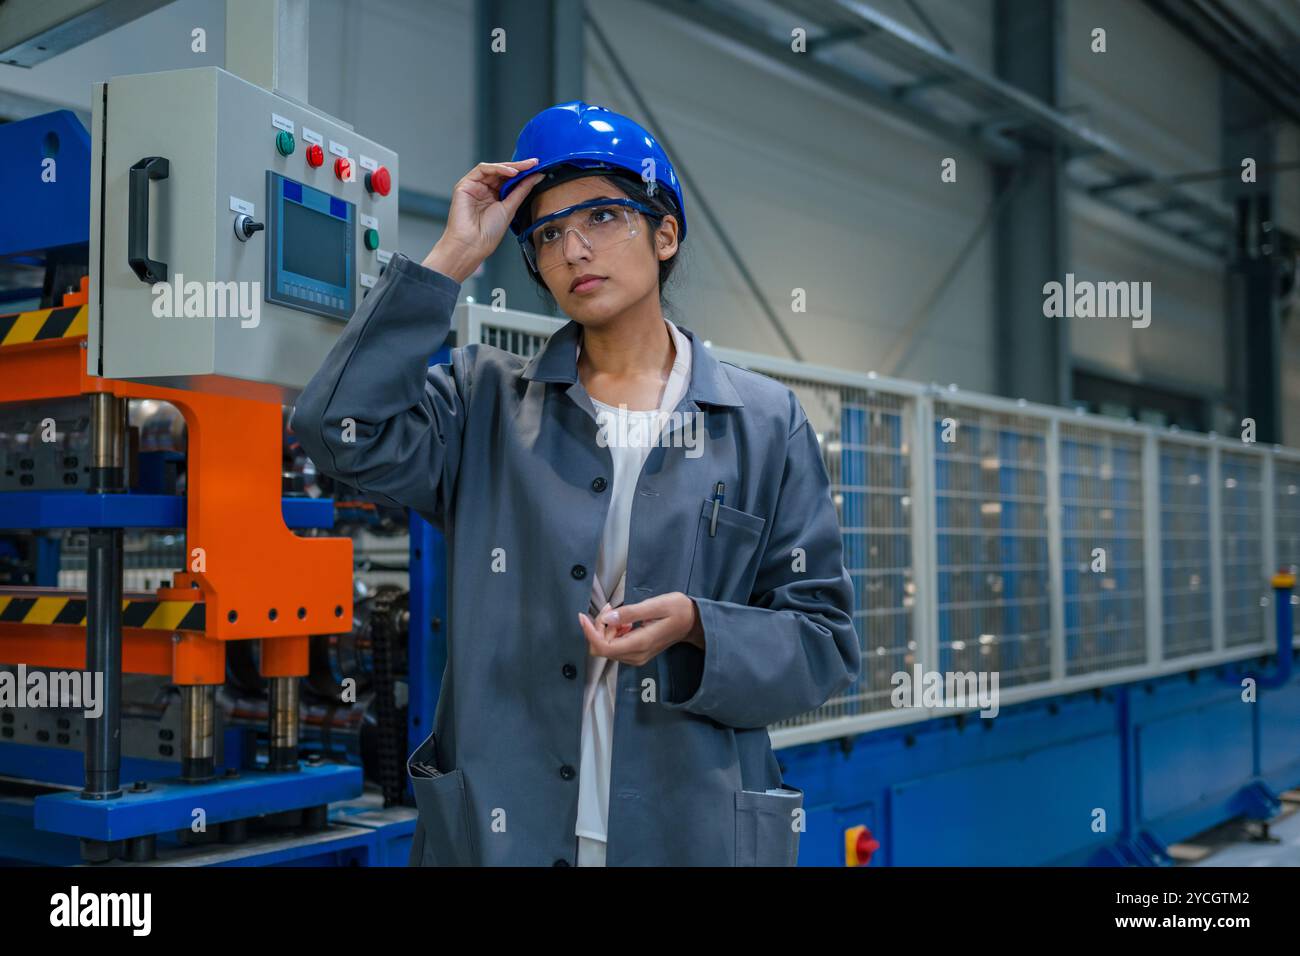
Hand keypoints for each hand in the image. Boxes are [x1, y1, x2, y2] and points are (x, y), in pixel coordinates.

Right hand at [422, 158, 543, 281]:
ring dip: (510, 166)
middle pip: (502, 172)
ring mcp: (474, 187)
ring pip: (493, 168)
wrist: (473, 244)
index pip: (509, 180)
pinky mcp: (465, 185)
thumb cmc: (488, 233)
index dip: (523, 173)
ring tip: (523, 168)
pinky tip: (510, 172)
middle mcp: (484, 190)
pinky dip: (497, 168)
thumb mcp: (511, 208)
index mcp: (495, 197)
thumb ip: (522, 190)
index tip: (537, 168)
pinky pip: (482, 170)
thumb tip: (537, 177)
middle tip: (533, 163)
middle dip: (519, 167)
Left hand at [577, 592, 703, 667]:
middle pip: (602, 648)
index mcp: (640, 643)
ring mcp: (636, 657)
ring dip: (606, 629)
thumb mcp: (656, 605)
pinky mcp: (636, 654)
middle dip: (599, 627)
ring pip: (607, 648)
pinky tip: (623, 620)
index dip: (590, 632)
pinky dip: (613, 632)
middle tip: (610, 608)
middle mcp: (636, 655)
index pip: (604, 647)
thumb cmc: (678, 610)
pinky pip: (615, 646)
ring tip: (617, 611)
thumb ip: (631, 612)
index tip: (583, 616)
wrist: (693, 622)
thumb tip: (608, 618)